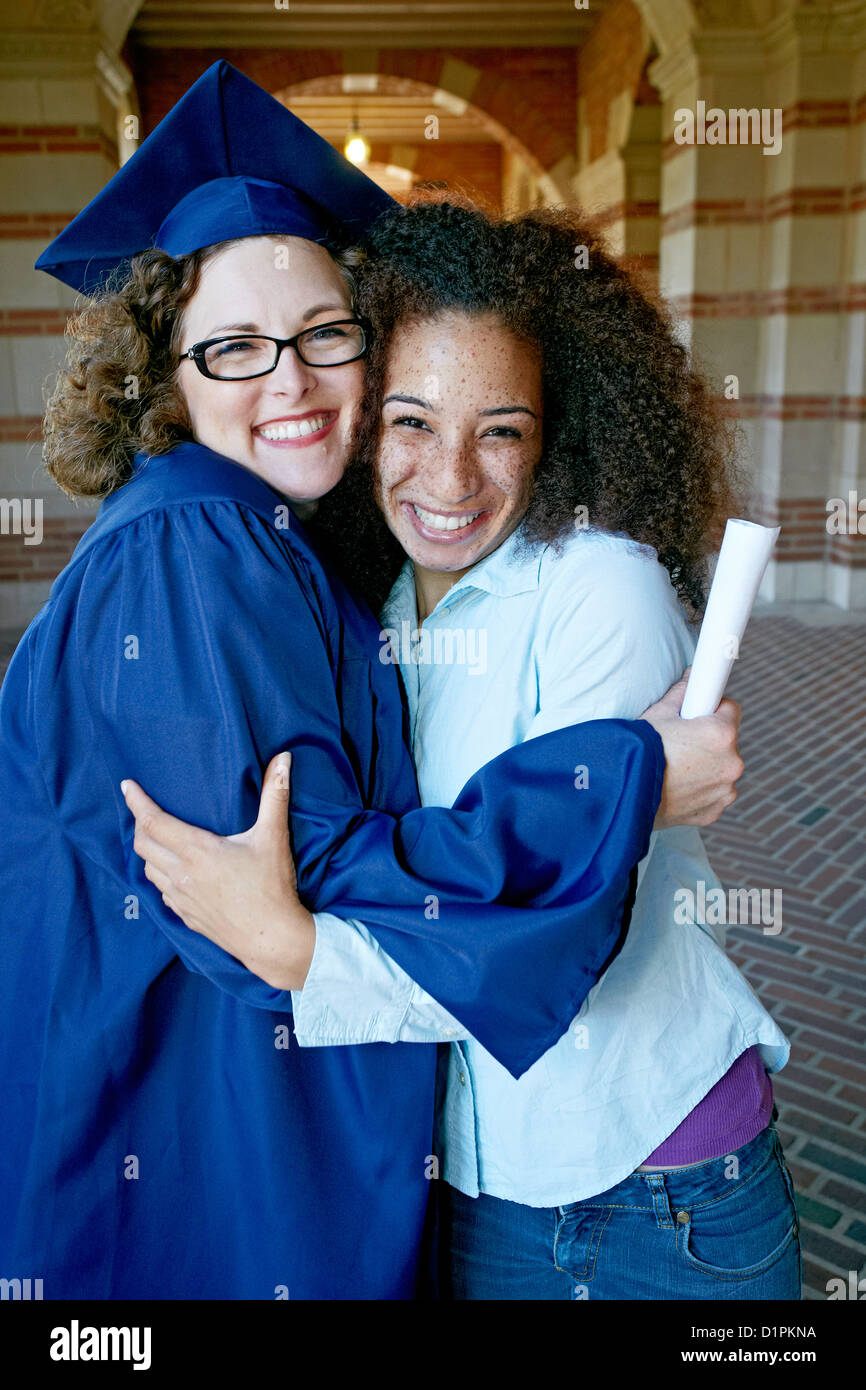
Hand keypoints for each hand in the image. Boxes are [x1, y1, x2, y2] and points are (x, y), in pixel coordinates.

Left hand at [121, 752, 314, 989]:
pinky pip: (161, 891)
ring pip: (148, 869)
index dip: (136, 802)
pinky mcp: (186, 916)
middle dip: (138, 824)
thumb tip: (283, 758)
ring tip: (157, 838)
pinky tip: (173, 871)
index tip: (127, 786)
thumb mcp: (274, 837)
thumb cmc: (272, 888)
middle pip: (142, 844)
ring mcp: (181, 898)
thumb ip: (275, 795)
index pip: (153, 822)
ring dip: (148, 850)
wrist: (272, 940)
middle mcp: (181, 874)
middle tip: (144, 810)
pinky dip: (159, 875)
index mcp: (197, 851)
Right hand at [640, 671, 743, 828]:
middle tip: (677, 744)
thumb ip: (682, 692)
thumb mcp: (659, 713)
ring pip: (720, 770)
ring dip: (705, 768)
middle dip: (707, 741)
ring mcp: (724, 791)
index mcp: (721, 734)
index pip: (731, 709)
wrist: (620, 790)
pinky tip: (676, 788)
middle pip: (726, 743)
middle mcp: (731, 763)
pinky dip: (699, 791)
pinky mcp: (713, 811)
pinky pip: (712, 795)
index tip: (700, 714)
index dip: (712, 709)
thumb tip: (692, 677)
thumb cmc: (638, 750)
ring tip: (673, 768)